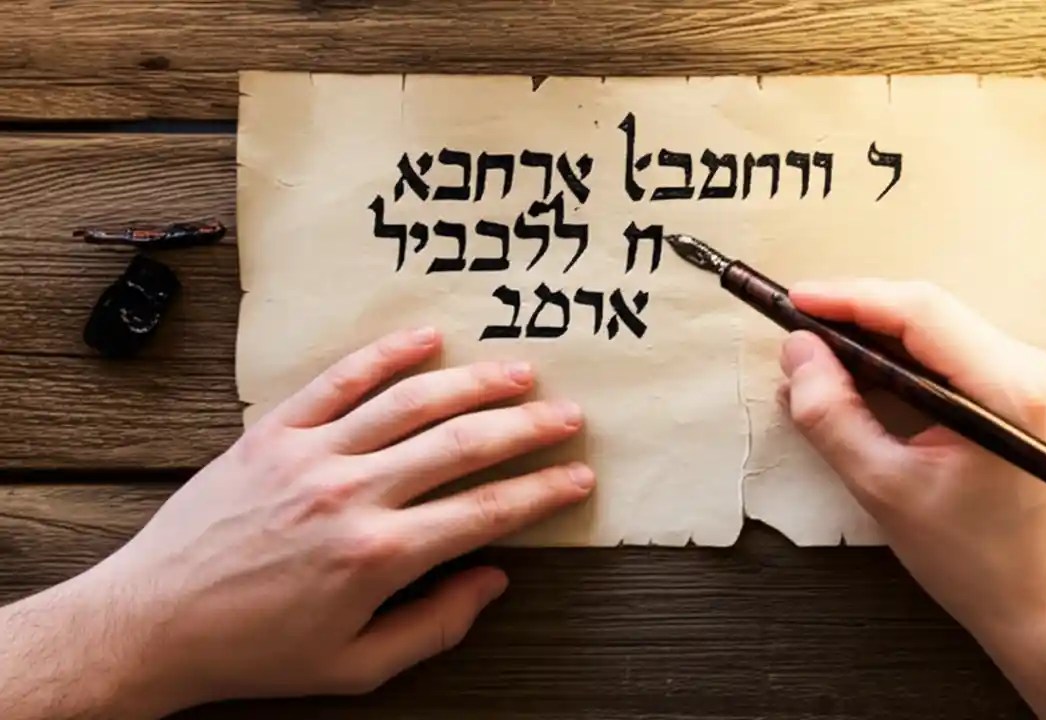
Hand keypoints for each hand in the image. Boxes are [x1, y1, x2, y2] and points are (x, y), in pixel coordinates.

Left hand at [1, 327, 593, 718]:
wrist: (154, 622)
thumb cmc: (253, 650)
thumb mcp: (355, 665)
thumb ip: (435, 625)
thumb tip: (492, 580)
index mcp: (379, 556)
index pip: (487, 511)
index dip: (542, 491)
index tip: (576, 476)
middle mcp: (352, 495)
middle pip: (463, 444)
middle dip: (527, 427)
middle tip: (567, 416)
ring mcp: (311, 456)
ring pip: (411, 402)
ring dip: (474, 383)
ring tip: (517, 373)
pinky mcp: (272, 434)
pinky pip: (339, 381)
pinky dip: (386, 355)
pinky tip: (425, 339)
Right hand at [778, 279, 1045, 718]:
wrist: (1031, 596)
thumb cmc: (969, 556)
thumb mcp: (883, 488)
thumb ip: (833, 416)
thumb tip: (798, 353)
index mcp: (1007, 389)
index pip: (919, 313)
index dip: (851, 298)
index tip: (796, 300)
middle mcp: (1028, 368)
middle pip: (928, 309)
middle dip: (856, 311)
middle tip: (797, 325)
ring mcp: (1029, 374)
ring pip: (935, 323)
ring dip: (874, 329)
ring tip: (818, 348)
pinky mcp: (1017, 386)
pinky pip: (948, 346)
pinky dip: (898, 350)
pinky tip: (858, 366)